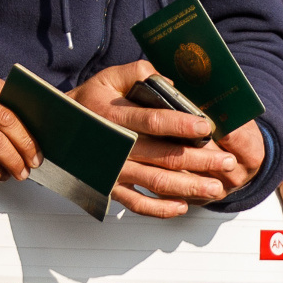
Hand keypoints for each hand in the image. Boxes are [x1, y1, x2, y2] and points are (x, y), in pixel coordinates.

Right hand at [75, 60, 236, 219]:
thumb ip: (137, 73)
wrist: (54, 130)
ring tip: (216, 188)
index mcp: (115, 116)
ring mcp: (112, 171)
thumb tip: (168, 81)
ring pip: (156, 182)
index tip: (207, 127)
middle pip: (163, 156)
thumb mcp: (108, 78)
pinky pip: (136, 204)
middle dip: (200, 160)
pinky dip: (160, 209)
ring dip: (189, 187)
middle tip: (228, 162)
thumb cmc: (87, 102)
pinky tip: (183, 206)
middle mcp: (115, 147)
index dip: (182, 125)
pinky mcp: (109, 188)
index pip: (154, 121)